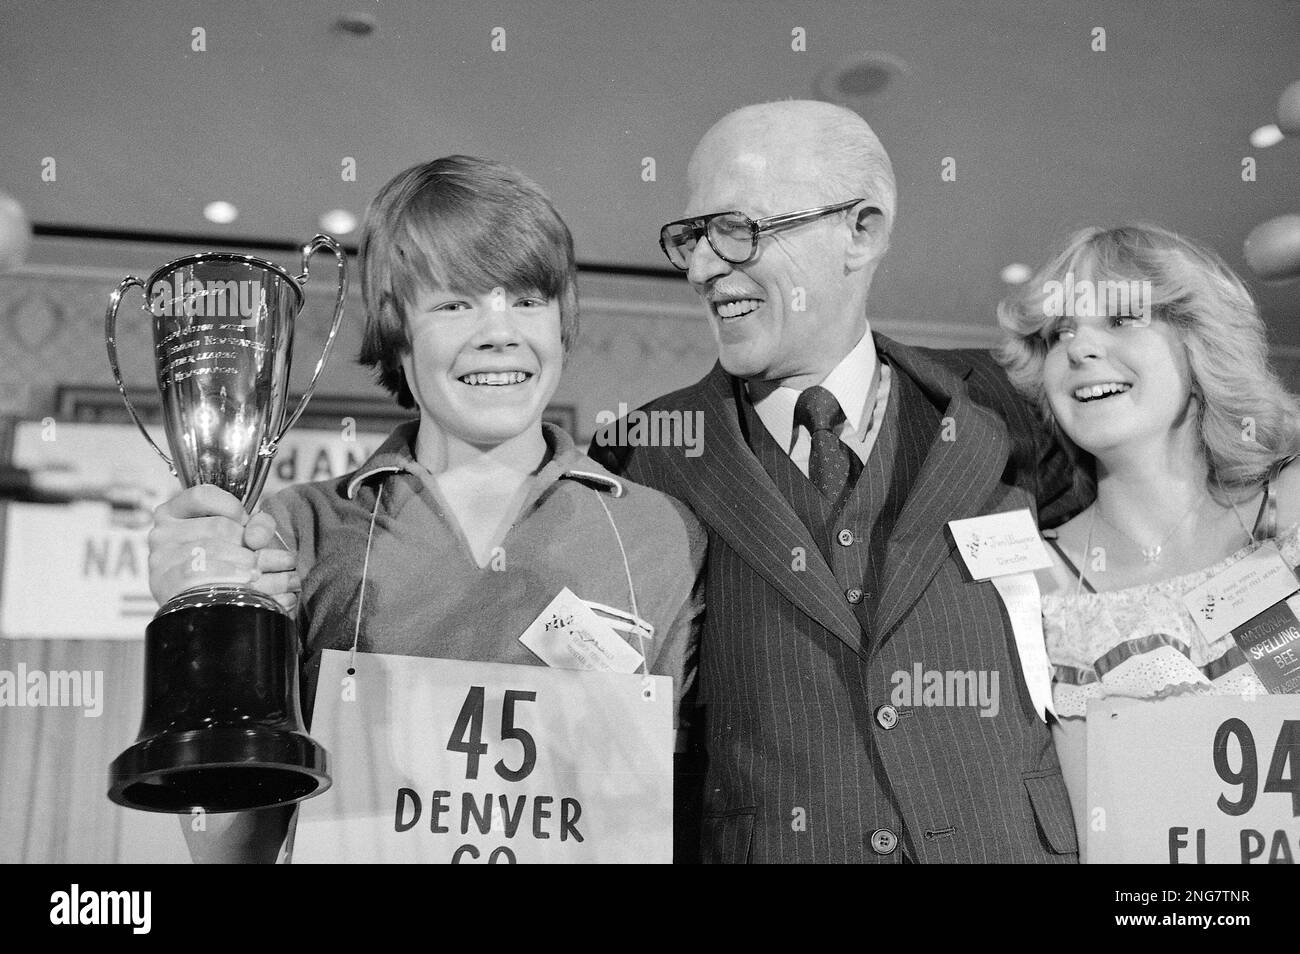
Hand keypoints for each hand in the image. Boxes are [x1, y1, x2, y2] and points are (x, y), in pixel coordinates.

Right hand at [147, 485, 299, 612]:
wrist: (198, 607)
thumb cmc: (220, 565)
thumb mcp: (238, 538)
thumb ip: (258, 526)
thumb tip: (257, 537)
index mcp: (175, 512)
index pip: (203, 495)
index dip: (232, 506)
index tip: (245, 521)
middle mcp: (163, 532)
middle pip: (219, 526)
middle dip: (250, 543)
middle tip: (273, 559)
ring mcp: (160, 558)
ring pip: (213, 550)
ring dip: (248, 563)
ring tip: (267, 574)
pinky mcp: (163, 582)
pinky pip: (201, 574)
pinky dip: (229, 576)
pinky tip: (247, 582)